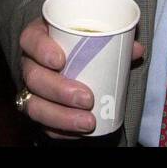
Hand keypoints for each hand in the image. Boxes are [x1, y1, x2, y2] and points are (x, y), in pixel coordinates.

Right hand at [18, 17, 143, 137]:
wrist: (65, 56)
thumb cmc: (78, 41)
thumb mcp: (91, 35)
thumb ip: (113, 39)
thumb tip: (136, 49)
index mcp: (38, 38)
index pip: (30, 40)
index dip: (41, 50)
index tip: (61, 60)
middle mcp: (30, 64)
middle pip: (33, 78)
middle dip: (59, 90)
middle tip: (87, 98)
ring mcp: (31, 89)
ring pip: (34, 105)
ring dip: (61, 117)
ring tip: (88, 122)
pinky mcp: (38, 109)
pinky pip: (43, 125)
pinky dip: (61, 131)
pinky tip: (79, 132)